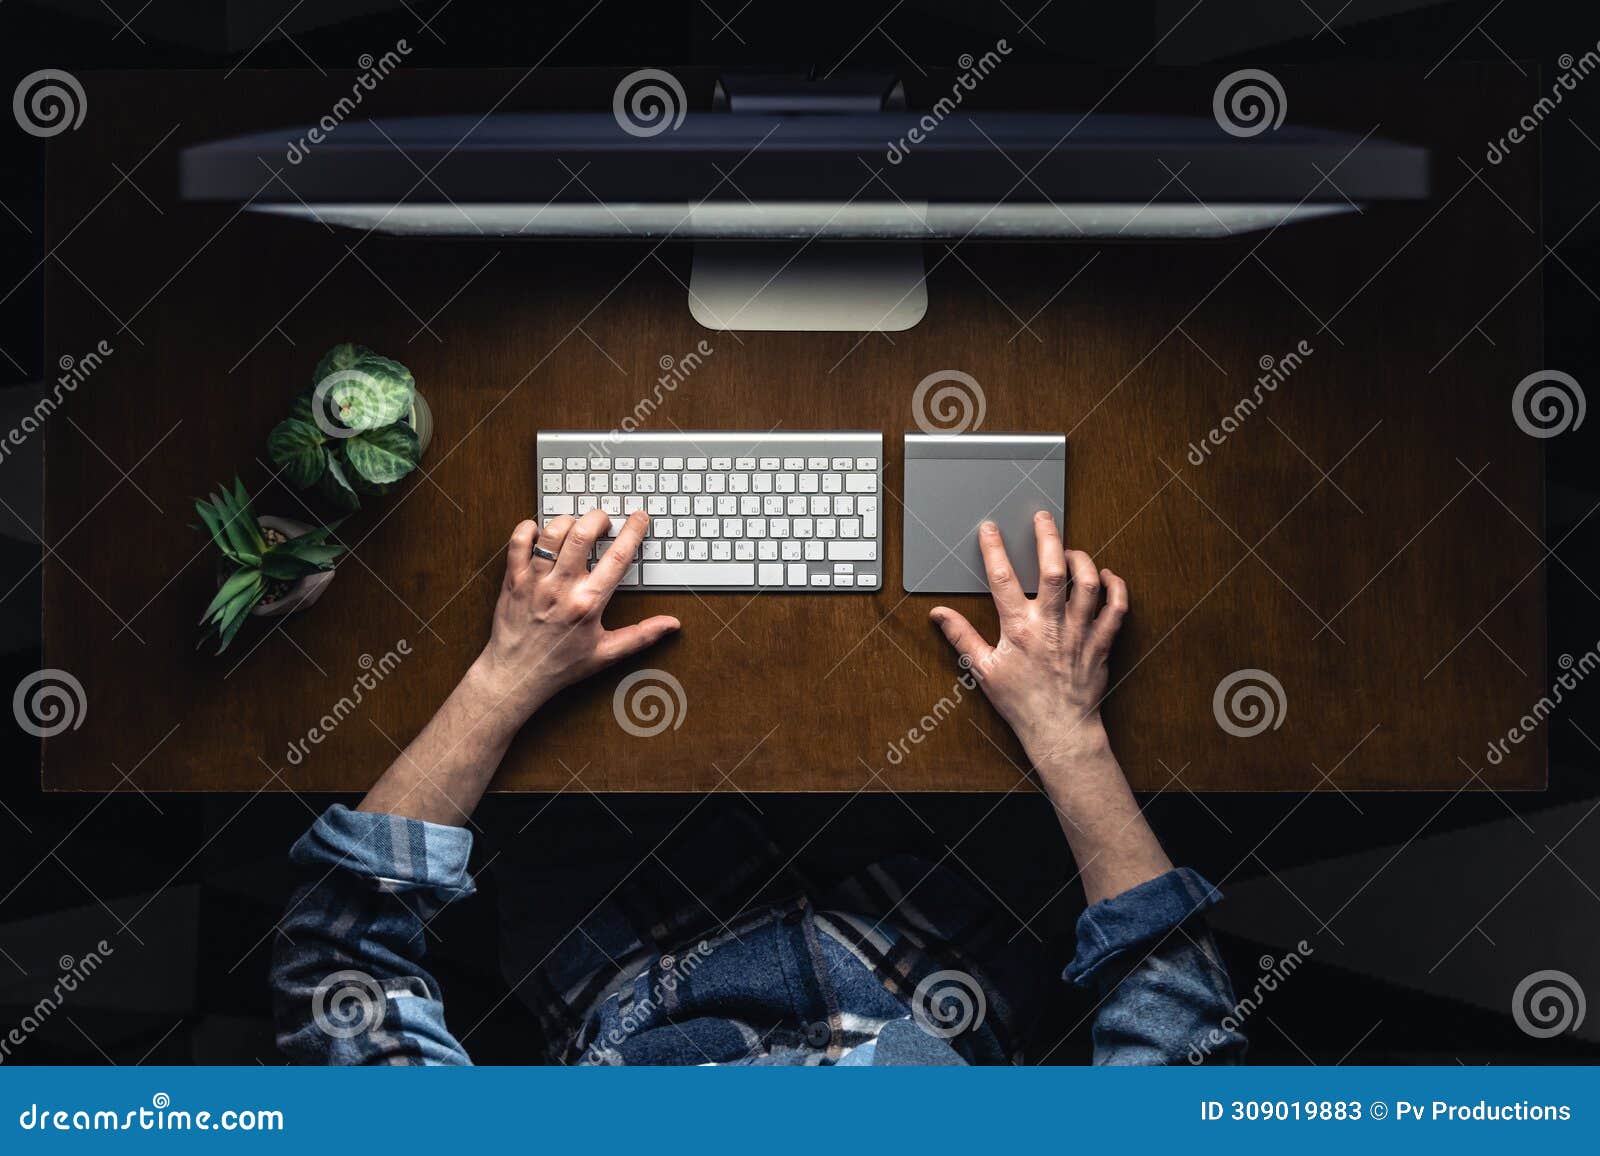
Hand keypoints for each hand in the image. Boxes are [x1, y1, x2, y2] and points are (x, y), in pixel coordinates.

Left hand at [474, 509, 678, 718]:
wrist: (517, 675)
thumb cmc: (560, 665)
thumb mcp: (606, 654)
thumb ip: (641, 636)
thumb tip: (671, 625)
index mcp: (588, 603)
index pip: (617, 558)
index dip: (632, 532)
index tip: (639, 517)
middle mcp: (561, 588)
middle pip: (582, 534)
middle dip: (598, 518)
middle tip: (604, 521)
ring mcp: (535, 581)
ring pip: (552, 533)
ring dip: (568, 522)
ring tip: (575, 528)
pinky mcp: (513, 579)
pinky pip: (519, 541)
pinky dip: (531, 529)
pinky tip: (542, 535)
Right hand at [929, 512, 1127, 765]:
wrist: (1059, 731)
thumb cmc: (1021, 702)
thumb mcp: (982, 670)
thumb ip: (961, 636)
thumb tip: (938, 614)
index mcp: (1019, 630)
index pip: (1002, 579)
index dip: (994, 549)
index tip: (990, 528)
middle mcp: (1051, 626)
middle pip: (1054, 570)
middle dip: (1048, 537)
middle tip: (1042, 517)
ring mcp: (1079, 633)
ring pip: (1088, 583)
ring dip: (1081, 560)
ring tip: (1070, 550)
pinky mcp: (1101, 643)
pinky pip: (1116, 608)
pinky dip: (1115, 587)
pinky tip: (1105, 576)